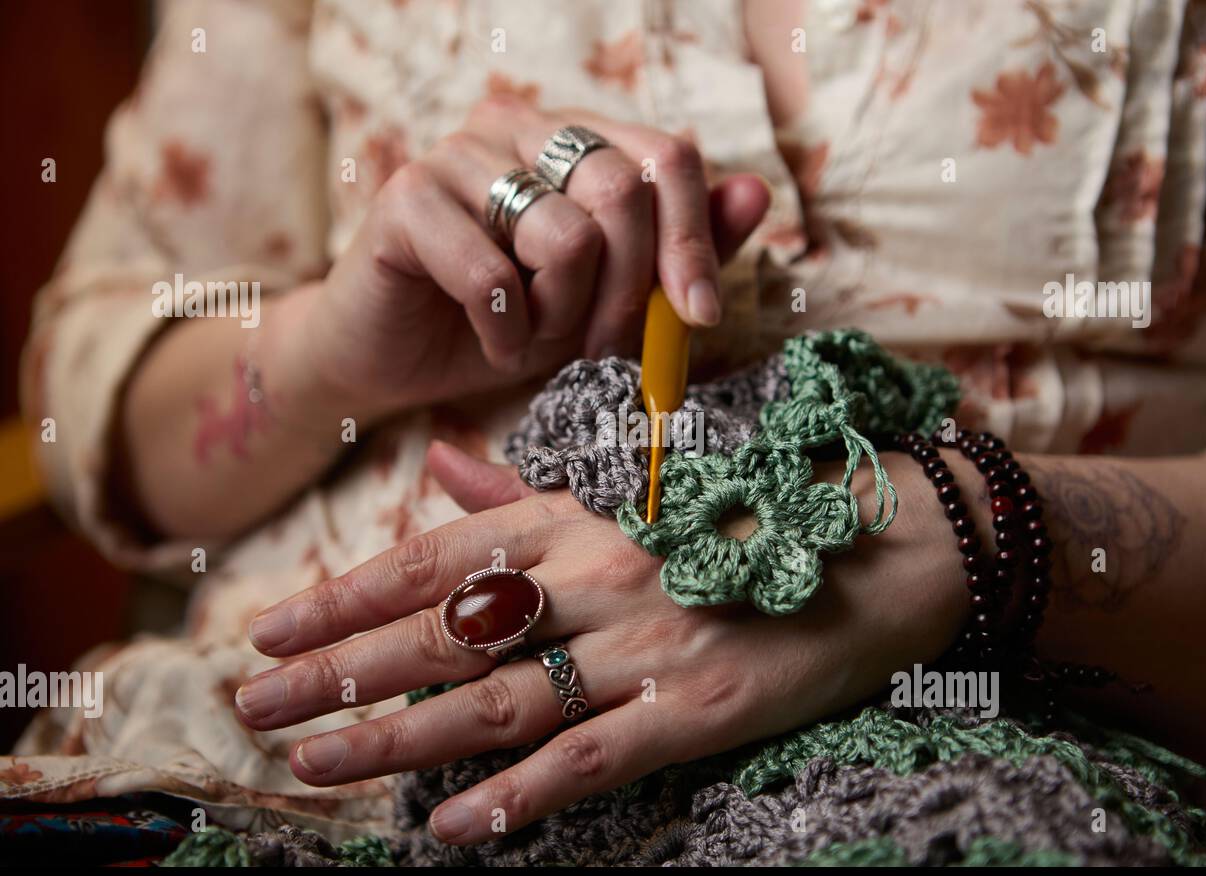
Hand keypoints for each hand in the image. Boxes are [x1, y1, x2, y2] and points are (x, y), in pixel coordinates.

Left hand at [235, 447, 969, 843]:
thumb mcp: (635, 482)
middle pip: (443, 634)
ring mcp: (645, 643)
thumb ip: (528, 487)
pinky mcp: (696, 705)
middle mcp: (597, 573)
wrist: (882, 544)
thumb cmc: (750, 506)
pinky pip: (593, 758)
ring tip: (317, 763)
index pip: (433, 560)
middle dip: (340, 672)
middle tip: (253, 707)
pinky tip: (456, 827)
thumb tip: (436, 468)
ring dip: (399, 736)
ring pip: (496, 700)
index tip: (268, 627)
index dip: (344, 596)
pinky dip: (522, 795)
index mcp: (577, 512)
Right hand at [279, 95, 769, 422]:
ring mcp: (457, 154)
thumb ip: (677, 248)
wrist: (392, 361)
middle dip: (626, 294)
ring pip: (565, 236)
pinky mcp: (405, 197)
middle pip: (623, 190)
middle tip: (598, 347)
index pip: (667, 155)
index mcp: (572, 139)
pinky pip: (493, 275)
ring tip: (531, 336)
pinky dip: (505, 333)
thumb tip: (755, 192)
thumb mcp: (604, 297)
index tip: (700, 315)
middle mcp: (517, 127)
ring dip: (560, 317)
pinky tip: (491, 340)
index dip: (695, 238)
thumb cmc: (505, 323)